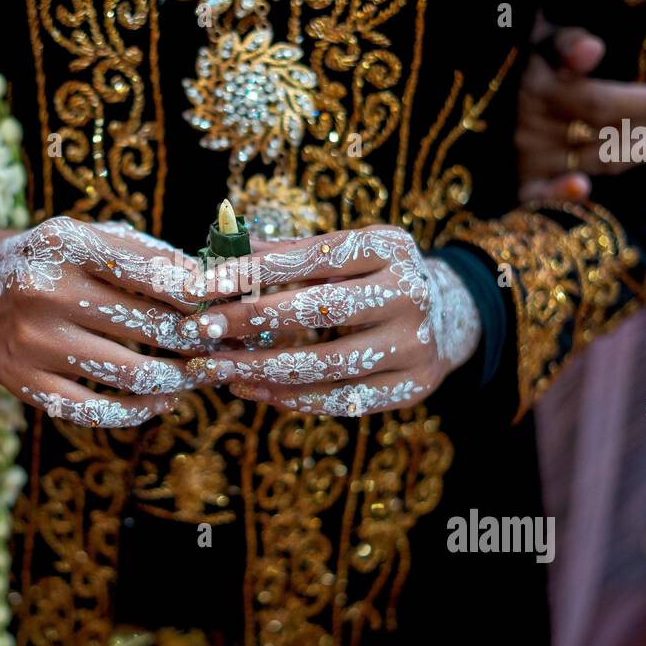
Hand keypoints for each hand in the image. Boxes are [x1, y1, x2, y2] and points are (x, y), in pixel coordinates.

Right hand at [0, 216, 210, 426]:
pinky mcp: (24, 383)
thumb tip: (215, 284)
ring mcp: (32, 341)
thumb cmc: (54, 260)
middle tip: (222, 344)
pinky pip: (95, 410)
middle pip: (148, 326)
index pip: (153, 273)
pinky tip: (164, 401)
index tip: (229, 303)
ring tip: (200, 374)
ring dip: (178, 379)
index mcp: (66, 243)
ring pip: (130, 374)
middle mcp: (44, 289)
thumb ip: (148, 254)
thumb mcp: (90, 237)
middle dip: (196, 339)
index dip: (201, 294)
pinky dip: (139, 411)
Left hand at [180, 226, 480, 415]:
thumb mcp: (341, 252)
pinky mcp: (413, 386)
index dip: (253, 271)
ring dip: (262, 368)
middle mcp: (410, 292)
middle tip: (202, 329)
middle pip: (320, 309)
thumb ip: (285, 252)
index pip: (311, 257)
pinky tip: (252, 390)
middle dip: (252, 319)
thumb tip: (217, 248)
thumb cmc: (371, 277)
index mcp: (389, 246)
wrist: (443, 316)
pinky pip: (342, 399)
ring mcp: (415, 343)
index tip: (204, 285)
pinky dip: (292, 399)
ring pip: (327, 362)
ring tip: (216, 368)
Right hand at [516, 21, 645, 201]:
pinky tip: (582, 189)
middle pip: (603, 130)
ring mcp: (527, 153)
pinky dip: (557, 195)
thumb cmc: (525, 55)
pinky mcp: (520, 179)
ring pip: (593, 159)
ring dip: (639, 152)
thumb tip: (592, 50)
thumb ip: (565, 41)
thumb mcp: (539, 35)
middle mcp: (533, 121)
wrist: (480, 85)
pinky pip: (536, 196)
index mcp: (539, 83)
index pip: (601, 101)